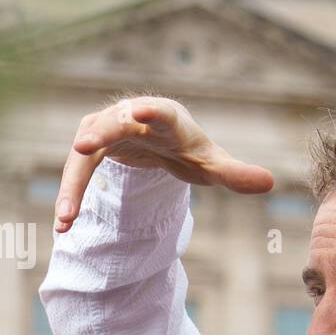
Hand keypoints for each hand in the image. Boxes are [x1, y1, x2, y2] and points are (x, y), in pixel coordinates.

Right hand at [54, 95, 274, 231]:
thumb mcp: (211, 163)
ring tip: (66, 217)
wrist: (160, 140)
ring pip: (87, 153)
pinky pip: (77, 173)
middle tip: (82, 147)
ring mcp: (106, 129)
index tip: (135, 109)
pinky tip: (64, 225)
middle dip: (99, 134)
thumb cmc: (188, 149)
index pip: (157, 110)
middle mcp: (131, 116)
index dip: (147, 109)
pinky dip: (70, 196)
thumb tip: (271, 182)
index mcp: (166, 117)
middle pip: (114, 124)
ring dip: (73, 184)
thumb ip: (236, 173)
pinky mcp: (91, 146)